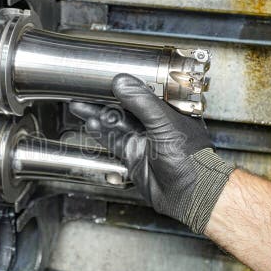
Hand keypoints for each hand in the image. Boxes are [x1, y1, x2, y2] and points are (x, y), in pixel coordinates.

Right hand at [69, 74, 233, 232]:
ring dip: (97, 115)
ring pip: (115, 124)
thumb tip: (123, 82)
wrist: (189, 194)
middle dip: (104, 99)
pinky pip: (114, 142)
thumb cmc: (191, 160)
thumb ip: (142, 102)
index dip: (125, 83)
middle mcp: (156, 124)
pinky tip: (90, 124)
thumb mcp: (165, 124)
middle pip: (125, 106)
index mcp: (170, 110)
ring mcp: (144, 141)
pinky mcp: (134, 157)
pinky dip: (101, 133)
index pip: (144, 90)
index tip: (106, 76)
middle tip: (85, 91)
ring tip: (79, 106)